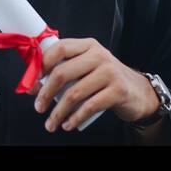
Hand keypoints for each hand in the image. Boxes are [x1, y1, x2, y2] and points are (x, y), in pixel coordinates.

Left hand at [34, 38, 160, 130]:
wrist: (138, 91)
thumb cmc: (106, 79)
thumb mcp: (87, 68)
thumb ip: (64, 71)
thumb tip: (33, 86)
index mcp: (88, 46)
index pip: (60, 48)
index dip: (42, 64)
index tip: (33, 81)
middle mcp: (99, 55)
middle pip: (62, 72)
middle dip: (45, 93)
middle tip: (38, 107)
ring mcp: (110, 72)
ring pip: (74, 93)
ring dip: (58, 112)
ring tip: (52, 123)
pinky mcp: (117, 90)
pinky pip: (89, 106)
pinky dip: (75, 118)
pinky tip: (68, 124)